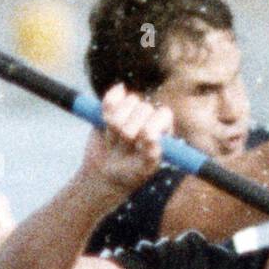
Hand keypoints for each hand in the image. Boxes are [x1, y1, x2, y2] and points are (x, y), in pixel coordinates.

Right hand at [76, 84, 172, 198]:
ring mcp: (131, 110)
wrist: (106, 172)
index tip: (143, 139)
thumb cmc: (130, 172)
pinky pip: (112, 96)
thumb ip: (151, 155)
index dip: (152, 125)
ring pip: (127, 103)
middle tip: (124, 146)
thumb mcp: (143, 170)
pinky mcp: (112, 106)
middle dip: (129, 130)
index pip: (163, 114)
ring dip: (116, 125)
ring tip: (115, 140)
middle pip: (143, 108)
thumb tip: (153, 138)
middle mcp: (149, 116)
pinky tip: (104, 118)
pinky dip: (108, 105)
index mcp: (163, 128)